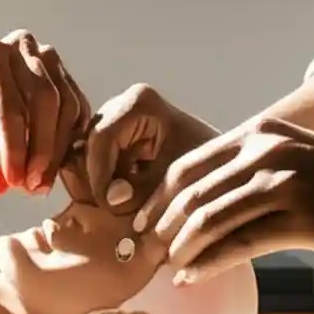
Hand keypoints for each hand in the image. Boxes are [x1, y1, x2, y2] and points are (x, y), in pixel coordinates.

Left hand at [0, 31, 90, 196]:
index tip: (14, 180)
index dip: (14, 145)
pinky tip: (53, 167)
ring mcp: (44, 57)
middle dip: (40, 149)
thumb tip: (1, 184)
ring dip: (57, 150)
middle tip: (30, 186)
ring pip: (66, 104)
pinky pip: (76, 109)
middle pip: (44, 98)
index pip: (7, 100)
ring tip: (39, 184)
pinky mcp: (62, 75)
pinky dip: (68, 141)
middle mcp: (18, 45)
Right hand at [83, 83, 217, 214]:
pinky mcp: (114, 138)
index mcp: (139, 101)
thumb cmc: (210, 172)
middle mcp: (122, 103)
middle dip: (98, 180)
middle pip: (89, 144)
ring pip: (87, 155)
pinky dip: (105, 184)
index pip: (101, 137)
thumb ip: (142, 191)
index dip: (100, 174)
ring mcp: (115, 119)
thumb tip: (111, 200)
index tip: (112, 207)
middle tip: (113, 211)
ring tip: (120, 209)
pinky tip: (122, 202)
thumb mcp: (178, 181)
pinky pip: (93, 162)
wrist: (227, 175)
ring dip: (100, 184)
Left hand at [135, 118, 313, 285]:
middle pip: (192, 191)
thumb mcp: (298, 156)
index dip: (158, 195)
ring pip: (209, 218)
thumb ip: (253, 166)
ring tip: (165, 265)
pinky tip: (191, 276)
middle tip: (142, 248)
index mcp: (262, 131)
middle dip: (160, 223)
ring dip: (180, 246)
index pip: (189, 163)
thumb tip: (206, 194)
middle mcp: (269, 151)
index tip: (141, 219)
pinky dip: (207, 263)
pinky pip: (239, 244)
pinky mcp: (304, 220)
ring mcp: (286, 183)